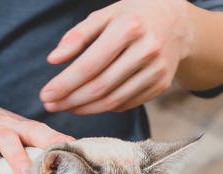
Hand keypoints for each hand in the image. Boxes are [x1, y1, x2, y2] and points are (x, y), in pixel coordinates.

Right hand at [0, 95, 71, 173]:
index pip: (48, 132)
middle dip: (49, 145)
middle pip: (33, 131)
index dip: (66, 143)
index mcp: (23, 126)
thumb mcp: (10, 132)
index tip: (87, 157)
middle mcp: (9, 125)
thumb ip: (28, 150)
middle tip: (62, 166)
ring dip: (17, 155)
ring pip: (5, 138)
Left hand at [40, 0, 193, 113]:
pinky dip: (103, 108)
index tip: (45, 95)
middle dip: (70, 101)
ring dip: (84, 109)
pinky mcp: (161, 85)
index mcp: (129, 27)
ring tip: (65, 107)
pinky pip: (126, 104)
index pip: (89, 65)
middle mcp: (146, 49)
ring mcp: (157, 70)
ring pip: (113, 101)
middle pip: (100, 87)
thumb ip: (77, 36)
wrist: (177, 21)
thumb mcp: (105, 15)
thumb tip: (53, 59)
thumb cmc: (132, 16)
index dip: (64, 85)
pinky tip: (88, 104)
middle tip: (50, 106)